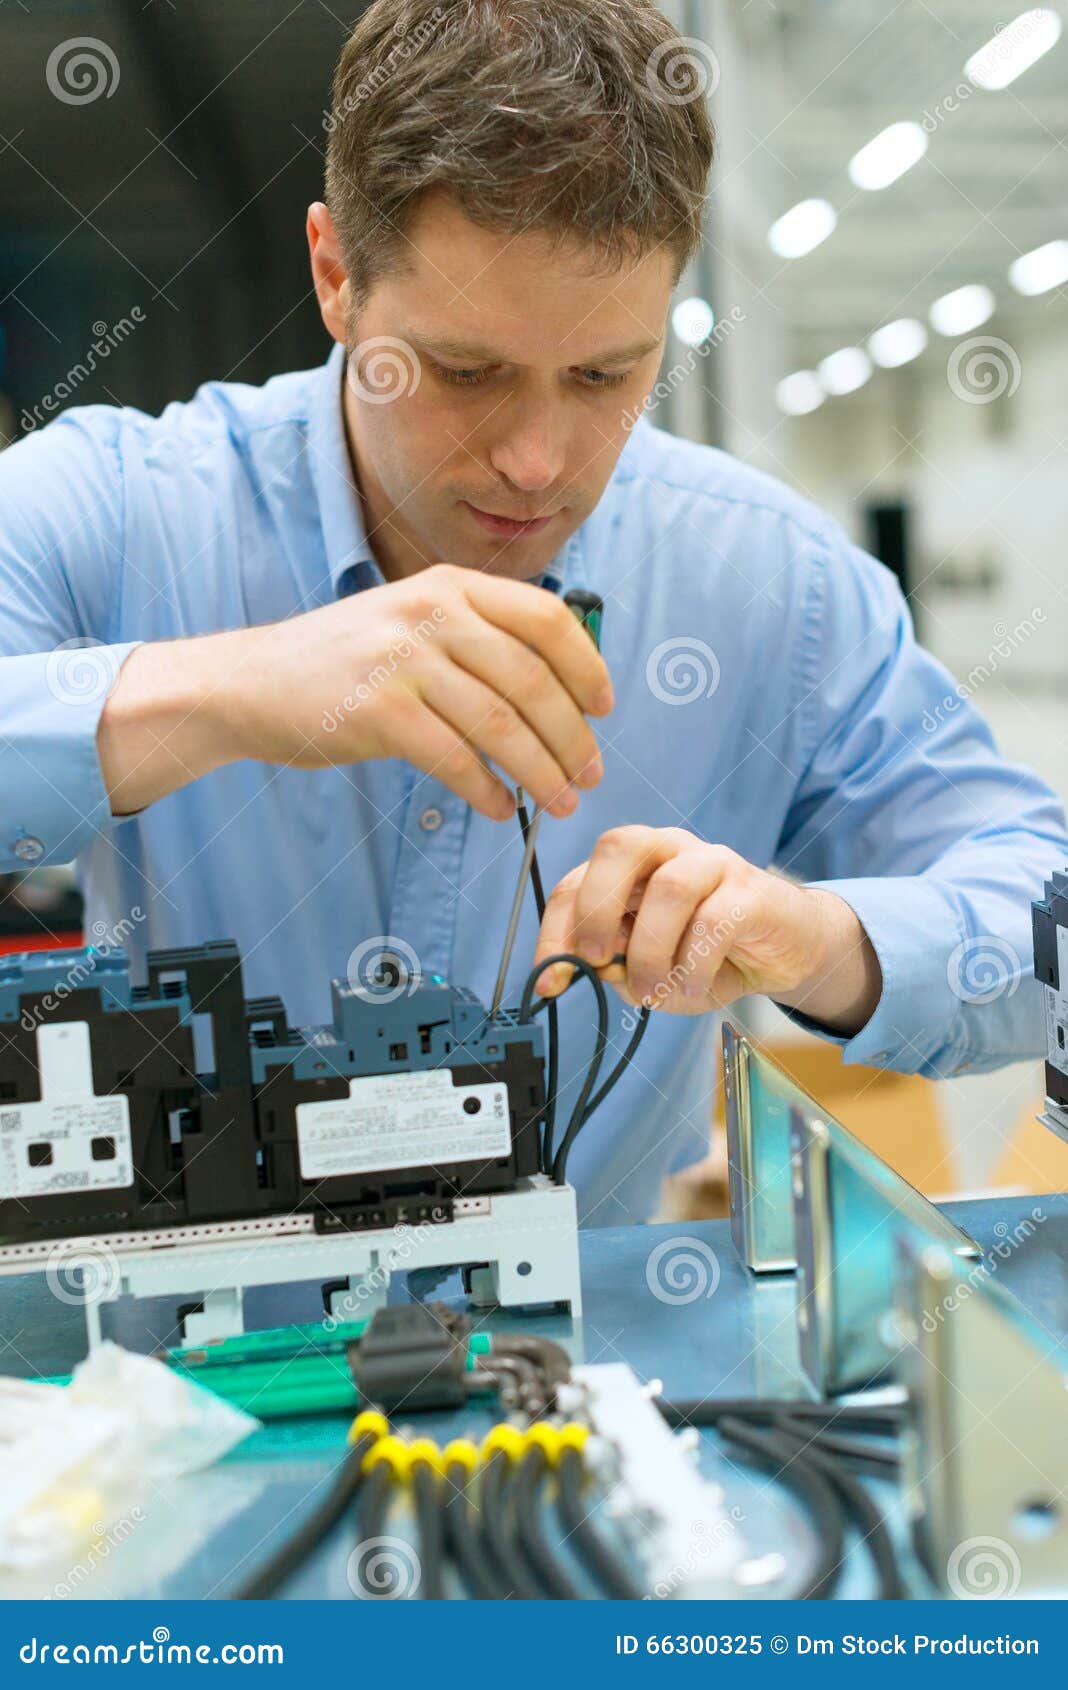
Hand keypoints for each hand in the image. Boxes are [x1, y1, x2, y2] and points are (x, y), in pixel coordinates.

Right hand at [99, 564, 611, 818]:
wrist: (250, 682)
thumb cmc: (343, 664)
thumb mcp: (411, 623)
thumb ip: (476, 639)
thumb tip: (560, 690)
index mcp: (450, 586)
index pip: (547, 617)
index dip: (587, 666)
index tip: (605, 708)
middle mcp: (431, 612)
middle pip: (533, 679)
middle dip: (573, 737)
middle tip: (591, 775)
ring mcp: (403, 659)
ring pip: (502, 724)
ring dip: (542, 773)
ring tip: (560, 802)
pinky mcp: (379, 711)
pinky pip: (456, 759)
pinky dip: (488, 790)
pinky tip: (499, 808)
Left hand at [532, 825, 881, 1033]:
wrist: (785, 951)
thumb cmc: (709, 955)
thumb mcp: (650, 970)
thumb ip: (616, 965)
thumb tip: (592, 969)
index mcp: (631, 866)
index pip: (576, 883)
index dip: (555, 932)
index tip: (549, 983)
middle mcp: (668, 850)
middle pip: (618, 847)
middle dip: (596, 908)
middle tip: (595, 960)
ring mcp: (712, 863)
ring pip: (669, 888)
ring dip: (651, 951)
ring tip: (653, 990)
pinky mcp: (751, 889)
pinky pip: (715, 920)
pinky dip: (695, 963)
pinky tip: (696, 986)